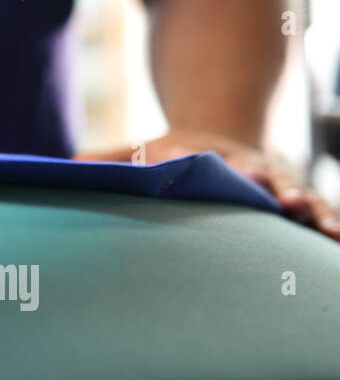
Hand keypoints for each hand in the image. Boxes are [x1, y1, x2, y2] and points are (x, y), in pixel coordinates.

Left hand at [75, 129, 339, 239]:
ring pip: (301, 195)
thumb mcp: (142, 149)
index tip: (214, 174)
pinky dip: (331, 223)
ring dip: (312, 209)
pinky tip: (339, 241)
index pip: (210, 162)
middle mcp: (250, 167)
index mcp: (210, 155)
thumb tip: (68, 167)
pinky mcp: (300, 201)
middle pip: (263, 176)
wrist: (224, 138)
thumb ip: (109, 158)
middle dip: (274, 187)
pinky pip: (321, 212)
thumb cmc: (173, 154)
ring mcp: (279, 184)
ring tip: (325, 225)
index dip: (213, 169)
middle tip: (284, 198)